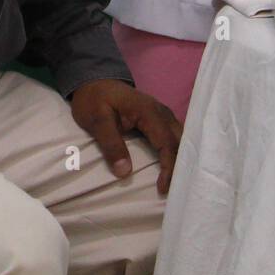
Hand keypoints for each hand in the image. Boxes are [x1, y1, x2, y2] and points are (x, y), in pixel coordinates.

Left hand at [70, 80, 181, 195]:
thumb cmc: (94, 100)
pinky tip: (175, 168)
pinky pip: (175, 137)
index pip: (167, 142)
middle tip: (177, 192)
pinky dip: (177, 153)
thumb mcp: (96, 120)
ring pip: (181, 139)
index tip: (162, 188)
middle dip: (181, 166)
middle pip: (180, 141)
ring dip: (182, 160)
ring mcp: (162, 114)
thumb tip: (125, 172)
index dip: (168, 167)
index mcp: (148, 111)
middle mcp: (161, 112)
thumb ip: (111, 144)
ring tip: (179, 184)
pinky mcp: (160, 119)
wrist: (93, 82)